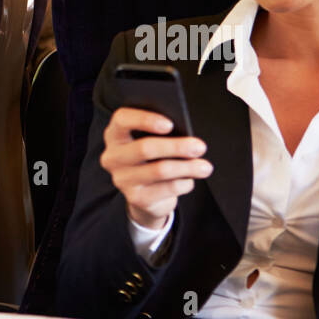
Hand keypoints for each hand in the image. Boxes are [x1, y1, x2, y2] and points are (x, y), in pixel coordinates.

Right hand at [99, 107, 211, 228]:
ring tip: (205, 167)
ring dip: (188, 167)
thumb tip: (186, 135)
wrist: (145, 196)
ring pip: (160, 170)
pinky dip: (185, 183)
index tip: (170, 124)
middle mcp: (113, 157)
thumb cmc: (153, 159)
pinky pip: (168, 188)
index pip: (122, 120)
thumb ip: (162, 134)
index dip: (145, 120)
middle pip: (145, 148)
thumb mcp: (153, 141)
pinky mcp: (135, 198)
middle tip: (199, 147)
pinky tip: (189, 180)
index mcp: (115, 135)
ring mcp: (122, 179)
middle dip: (177, 147)